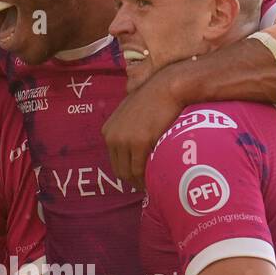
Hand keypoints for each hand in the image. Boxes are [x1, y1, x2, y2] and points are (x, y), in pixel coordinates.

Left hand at [101, 69, 181, 189]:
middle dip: (132, 181)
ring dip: (139, 182)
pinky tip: (155, 180)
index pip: (114, 160)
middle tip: (146, 186)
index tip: (138, 178)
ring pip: (128, 172)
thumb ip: (127, 129)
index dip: (126, 171)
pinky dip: (146, 178)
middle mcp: (112, 137)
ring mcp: (125, 140)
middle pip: (119, 169)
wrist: (167, 88)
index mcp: (108, 131)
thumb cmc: (154, 99)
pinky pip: (140, 169)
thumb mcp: (130, 113)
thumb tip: (132, 147)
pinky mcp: (139, 142)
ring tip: (152, 185)